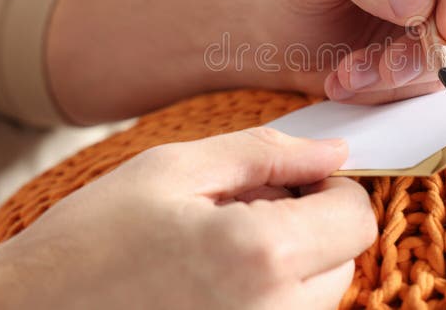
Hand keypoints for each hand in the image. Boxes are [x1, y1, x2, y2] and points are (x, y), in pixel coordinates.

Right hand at [0, 129, 375, 309]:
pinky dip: (271, 294)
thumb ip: (266, 154)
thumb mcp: (175, 170)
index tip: (298, 180)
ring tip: (223, 245)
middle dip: (312, 225)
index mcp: (260, 256)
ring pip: (318, 296)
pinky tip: (218, 278)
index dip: (334, 189)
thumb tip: (332, 150)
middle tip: (247, 208)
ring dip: (292, 262)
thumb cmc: (89, 240)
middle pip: (343, 260)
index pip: (355, 219)